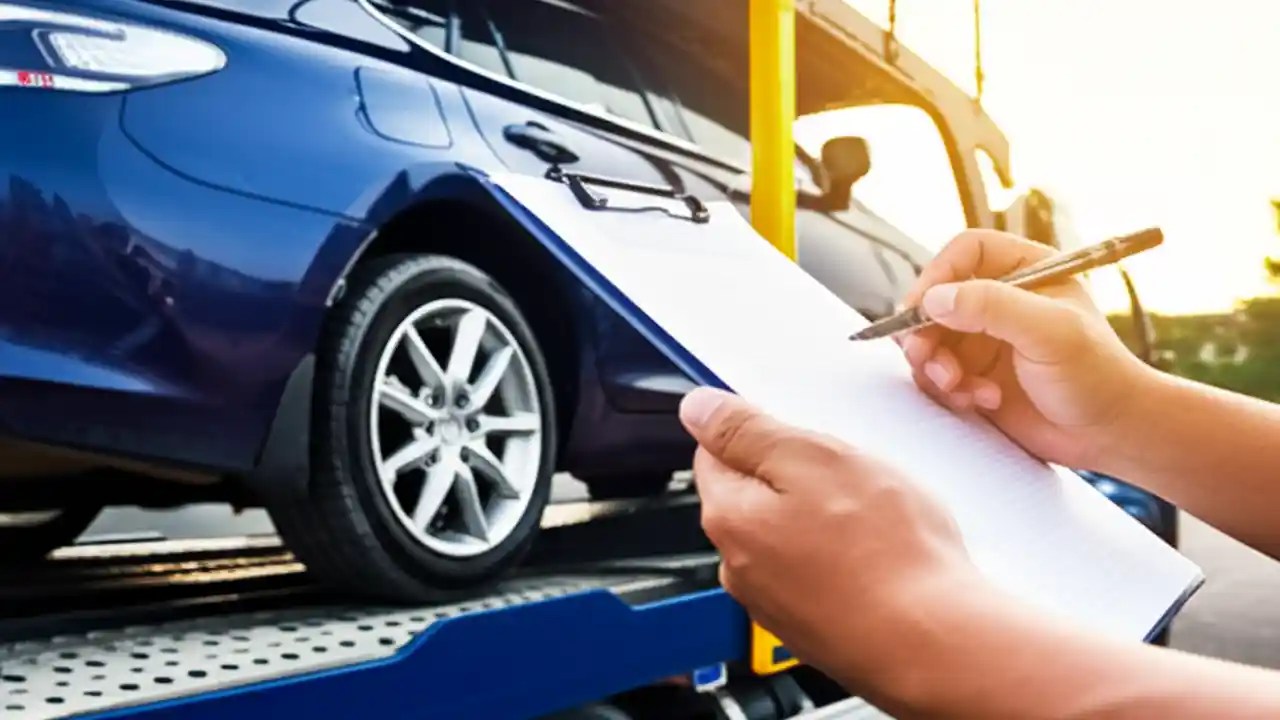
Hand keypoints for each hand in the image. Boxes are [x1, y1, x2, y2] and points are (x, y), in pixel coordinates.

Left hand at [678, 387, 982, 702]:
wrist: (935, 646)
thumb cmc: (884, 555)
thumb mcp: (814, 459)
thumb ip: (747, 431)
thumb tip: (697, 409)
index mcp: (728, 518)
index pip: (716, 452)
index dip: (763, 433)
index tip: (804, 435)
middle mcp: (739, 566)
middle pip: (755, 493)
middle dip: (800, 476)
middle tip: (851, 477)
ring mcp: (775, 602)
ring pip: (791, 532)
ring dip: (826, 517)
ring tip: (875, 520)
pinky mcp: (813, 626)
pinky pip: (819, 570)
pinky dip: (844, 556)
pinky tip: (881, 556)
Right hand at [900, 229, 1154, 470]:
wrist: (1109, 434)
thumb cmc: (1095, 374)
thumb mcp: (1048, 331)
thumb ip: (992, 307)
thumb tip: (934, 299)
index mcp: (1025, 270)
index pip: (965, 252)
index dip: (938, 275)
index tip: (920, 307)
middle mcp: (1001, 300)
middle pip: (937, 299)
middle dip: (926, 332)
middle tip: (924, 357)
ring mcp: (985, 339)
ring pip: (931, 340)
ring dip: (935, 366)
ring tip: (959, 387)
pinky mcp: (977, 374)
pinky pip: (939, 375)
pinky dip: (950, 390)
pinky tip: (982, 401)